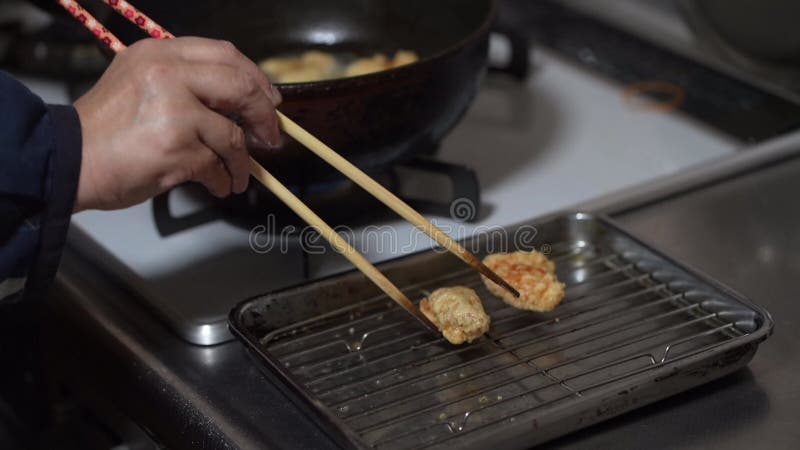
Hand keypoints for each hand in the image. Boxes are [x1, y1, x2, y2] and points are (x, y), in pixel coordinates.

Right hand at [73, 37, 281, 210]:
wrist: (68, 160)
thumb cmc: (105, 129)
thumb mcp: (141, 83)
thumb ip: (186, 83)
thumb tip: (239, 102)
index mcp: (161, 53)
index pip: (226, 54)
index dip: (255, 78)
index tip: (268, 99)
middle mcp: (169, 75)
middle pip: (241, 87)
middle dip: (263, 115)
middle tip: (270, 136)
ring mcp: (175, 111)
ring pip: (232, 136)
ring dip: (240, 162)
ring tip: (237, 175)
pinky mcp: (177, 148)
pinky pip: (217, 165)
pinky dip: (223, 179)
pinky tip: (219, 185)